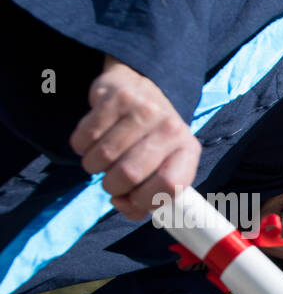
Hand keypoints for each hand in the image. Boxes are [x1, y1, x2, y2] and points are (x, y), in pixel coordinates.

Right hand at [71, 56, 200, 219]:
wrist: (141, 88)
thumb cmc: (150, 140)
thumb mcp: (162, 166)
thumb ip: (147, 197)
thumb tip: (123, 206)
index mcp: (188, 150)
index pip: (170, 186)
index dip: (145, 202)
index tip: (132, 200)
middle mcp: (171, 128)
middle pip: (130, 175)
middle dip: (113, 187)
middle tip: (112, 180)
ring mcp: (144, 110)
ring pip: (103, 157)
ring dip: (94, 167)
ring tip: (103, 159)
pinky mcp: (115, 98)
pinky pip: (85, 138)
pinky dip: (82, 148)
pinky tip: (92, 142)